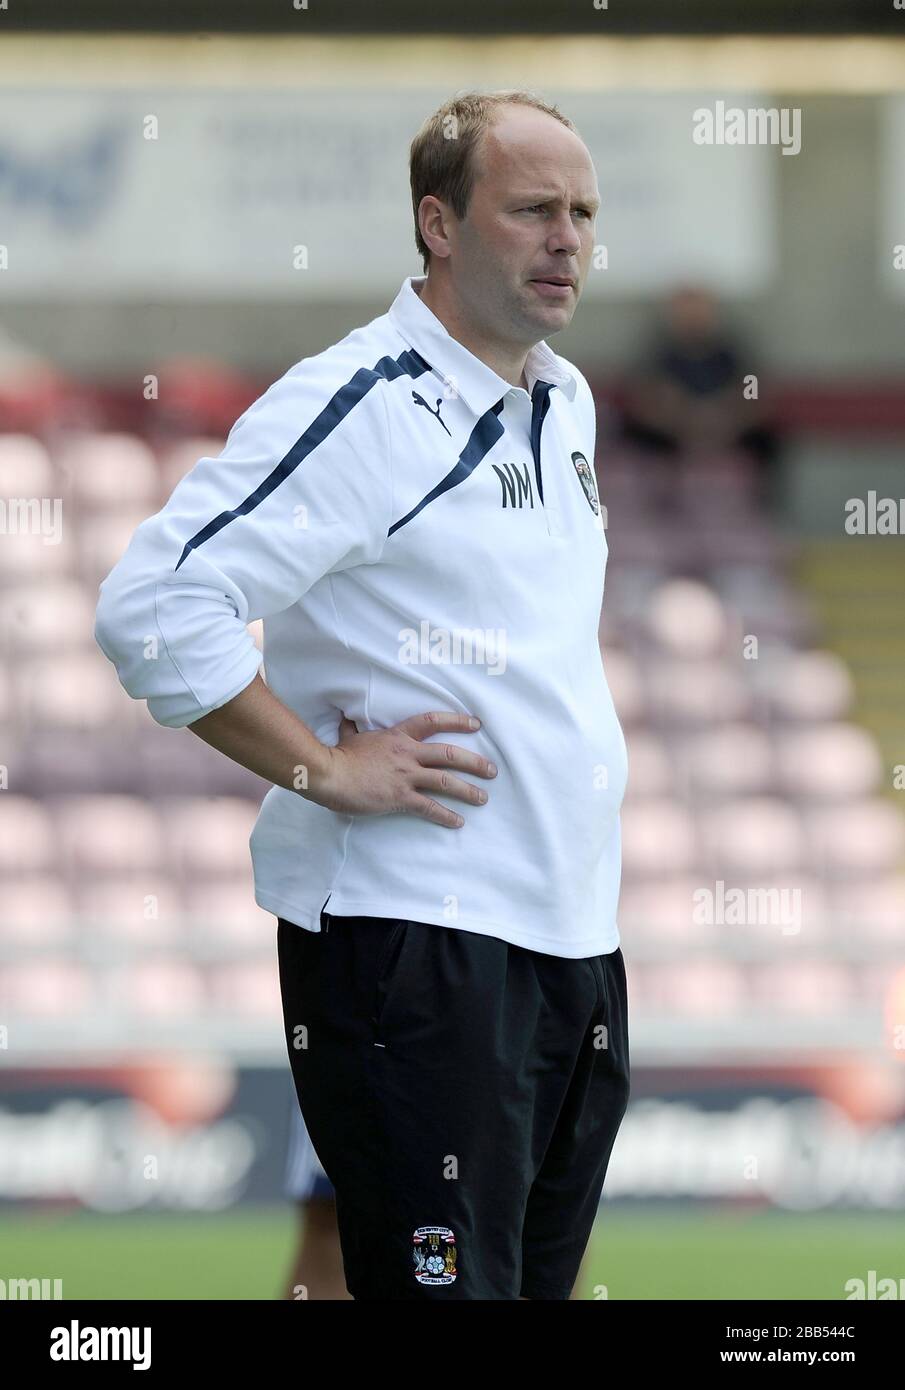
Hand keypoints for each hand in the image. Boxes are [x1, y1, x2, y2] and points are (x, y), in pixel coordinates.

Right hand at [312, 710, 496, 827]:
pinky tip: (458, 822)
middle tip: (492, 770)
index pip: (432, 722)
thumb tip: (346, 717)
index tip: (476, 724)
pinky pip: (429, 807)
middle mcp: (408, 754)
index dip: (457, 721)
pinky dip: (445, 816)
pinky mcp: (400, 797)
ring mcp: (406, 776)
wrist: (328, 773)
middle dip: (474, 763)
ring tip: (483, 798)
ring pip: (446, 781)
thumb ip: (353, 728)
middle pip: (450, 755)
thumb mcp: (349, 737)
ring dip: (468, 790)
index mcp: (398, 736)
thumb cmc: (338, 756)